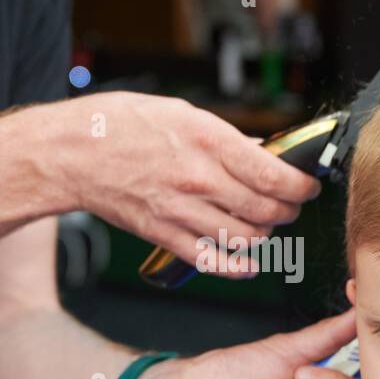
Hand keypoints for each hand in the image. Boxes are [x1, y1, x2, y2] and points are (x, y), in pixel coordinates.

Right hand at [47, 92, 320, 272]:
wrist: (71, 154)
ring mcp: (181, 211)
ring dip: (265, 235)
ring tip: (265, 224)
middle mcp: (199, 179)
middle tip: (290, 204)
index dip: (302, 186)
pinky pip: (211, 260)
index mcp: (209, 140)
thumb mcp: (181, 112)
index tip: (308, 185)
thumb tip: (260, 151)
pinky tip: (246, 263)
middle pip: (267, 211)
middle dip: (289, 211)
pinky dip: (236, 266)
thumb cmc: (119, 125)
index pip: (276, 176)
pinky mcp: (164, 235)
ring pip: (246, 238)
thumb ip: (225, 137)